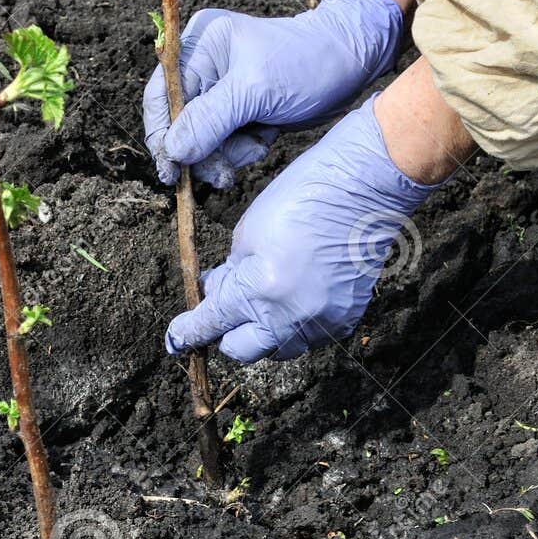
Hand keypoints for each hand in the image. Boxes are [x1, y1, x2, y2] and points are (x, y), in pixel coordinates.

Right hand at [143, 0, 402, 188]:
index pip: (162, 95)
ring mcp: (222, 88)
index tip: (171, 172)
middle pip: (180, 122)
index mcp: (200, 44)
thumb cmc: (307, 63)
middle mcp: (205, 63)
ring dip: (226, 154)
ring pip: (203, 138)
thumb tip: (173, 149)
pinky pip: (225, 142)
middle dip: (202, 151)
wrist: (351, 62)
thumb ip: (209, 119)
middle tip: (223, 175)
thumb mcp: (255, 90)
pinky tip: (263, 140)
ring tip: (255, 148)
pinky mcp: (239, 108)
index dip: (162, 135)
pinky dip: (242, 149)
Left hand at [165, 98, 438, 361]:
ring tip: (263, 293)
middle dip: (227, 333)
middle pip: (243, 350)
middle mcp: (293, 318)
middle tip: (224, 306)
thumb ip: (227, 275)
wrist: (362, 188)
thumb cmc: (302, 198)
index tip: (175, 340)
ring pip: (277, 348)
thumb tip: (212, 299)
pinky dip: (293, 323)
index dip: (188, 333)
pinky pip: (308, 337)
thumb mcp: (248, 233)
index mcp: (261, 291)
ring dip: (262, 330)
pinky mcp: (346, 320)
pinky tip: (294, 292)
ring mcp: (323, 323)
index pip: (212, 325)